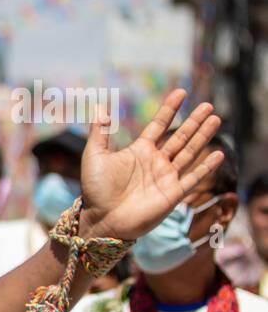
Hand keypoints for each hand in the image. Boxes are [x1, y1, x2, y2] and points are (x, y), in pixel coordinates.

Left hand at [78, 90, 224, 241]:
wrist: (101, 219)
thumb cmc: (95, 189)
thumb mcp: (94, 155)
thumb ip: (99, 132)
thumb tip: (99, 106)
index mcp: (140, 151)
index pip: (159, 125)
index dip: (170, 109)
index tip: (181, 92)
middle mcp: (156, 162)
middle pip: (180, 137)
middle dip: (194, 121)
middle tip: (208, 105)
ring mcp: (166, 177)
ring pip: (189, 152)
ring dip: (202, 137)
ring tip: (215, 119)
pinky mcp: (173, 193)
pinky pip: (193, 178)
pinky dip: (205, 167)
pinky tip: (218, 154)